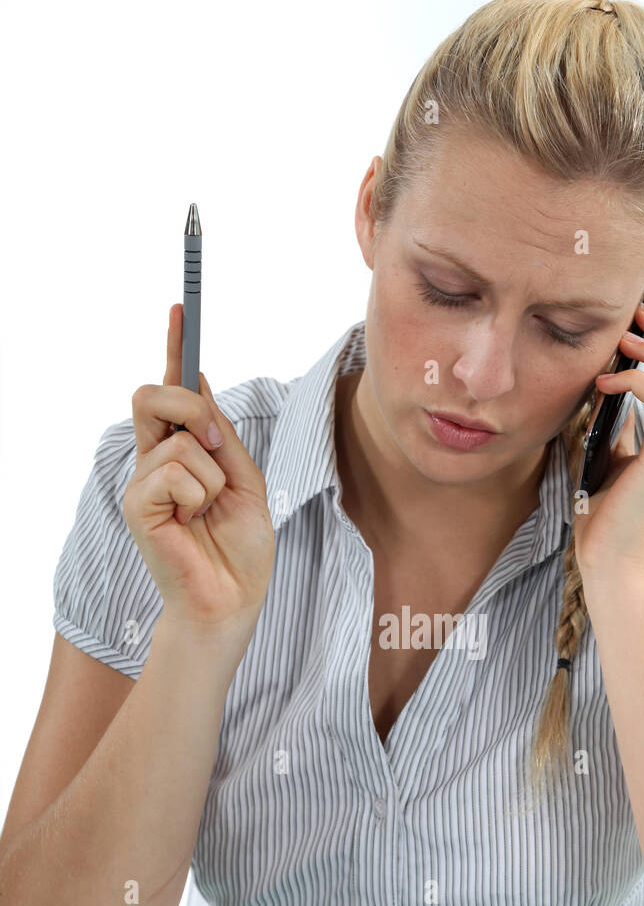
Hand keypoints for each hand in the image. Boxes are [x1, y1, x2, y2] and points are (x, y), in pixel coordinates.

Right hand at [123, 304, 274, 630]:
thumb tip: (199, 381)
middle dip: (191, 406)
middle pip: (155, 394)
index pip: (174, 389)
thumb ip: (220, 434)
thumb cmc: (240, 547)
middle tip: (215, 445)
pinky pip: (173, 471)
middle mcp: (155, 460)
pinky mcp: (136, 504)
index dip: (176, 347)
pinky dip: (198, 494)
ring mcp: (142, 481)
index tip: (180, 307)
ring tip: (208, 509)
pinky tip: (193, 521)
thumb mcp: (244, 477)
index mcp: (182, 450)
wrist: (232, 598)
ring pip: (178, 440)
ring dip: (210, 474)